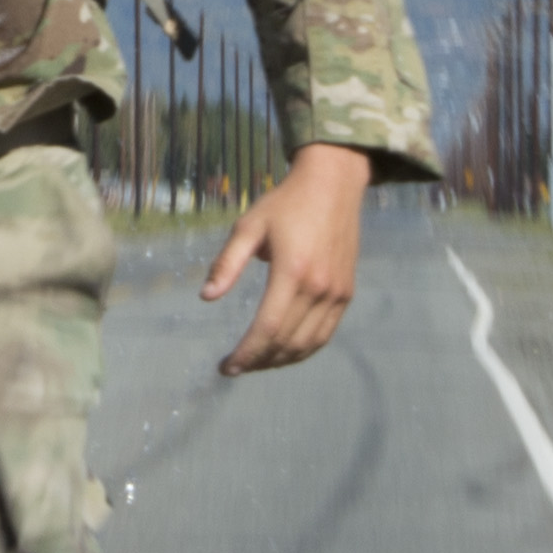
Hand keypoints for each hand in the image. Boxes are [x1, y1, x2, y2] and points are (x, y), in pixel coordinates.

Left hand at [200, 142, 372, 374]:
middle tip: (234, 367)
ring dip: (279, 361)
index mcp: (292, 271)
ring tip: (255, 363)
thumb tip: (206, 297)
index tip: (225, 366)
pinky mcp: (345, 293)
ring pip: (307, 344)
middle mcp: (318, 287)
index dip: (245, 353)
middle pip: (286, 342)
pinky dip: (303, 350)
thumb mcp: (249, 226)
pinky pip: (324, 334)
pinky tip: (283, 352)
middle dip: (257, 362)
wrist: (333, 185)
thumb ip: (227, 263)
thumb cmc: (286, 203)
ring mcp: (336, 292)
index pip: (267, 328)